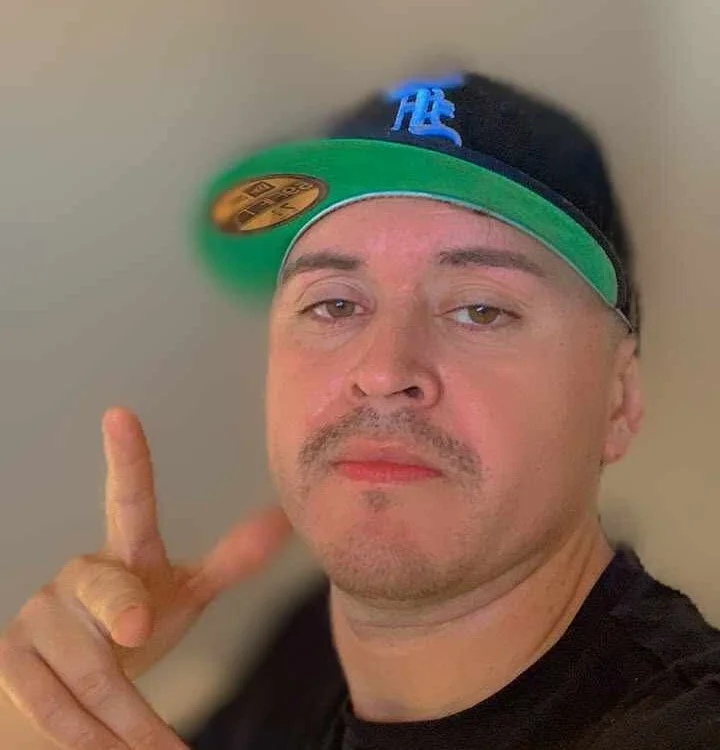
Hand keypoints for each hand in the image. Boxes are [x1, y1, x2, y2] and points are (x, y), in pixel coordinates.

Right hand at [0, 406, 292, 748]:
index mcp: (127, 551)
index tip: (122, 414)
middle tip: (142, 626)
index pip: (128, 499)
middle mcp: (79, 574)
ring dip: (125, 717)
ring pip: (89, 665)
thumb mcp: (183, 594)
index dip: (127, 458)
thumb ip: (229, 562)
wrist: (67, 689)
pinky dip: (89, 738)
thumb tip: (281, 520)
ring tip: (153, 746)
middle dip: (123, 609)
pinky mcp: (11, 659)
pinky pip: (54, 705)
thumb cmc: (134, 627)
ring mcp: (39, 614)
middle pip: (107, 589)